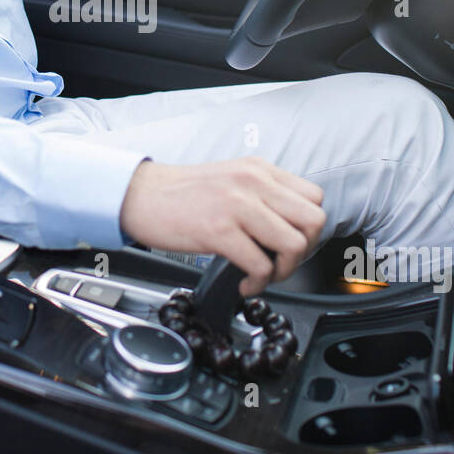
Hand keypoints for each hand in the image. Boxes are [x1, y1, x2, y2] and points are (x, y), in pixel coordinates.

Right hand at [119, 157, 326, 297]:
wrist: (139, 195)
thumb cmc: (180, 194)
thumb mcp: (230, 179)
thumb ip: (261, 194)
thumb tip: (287, 226)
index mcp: (259, 170)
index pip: (315, 198)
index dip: (309, 229)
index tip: (291, 244)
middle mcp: (253, 182)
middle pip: (314, 221)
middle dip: (304, 251)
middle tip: (280, 263)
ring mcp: (237, 205)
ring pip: (294, 244)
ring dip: (283, 270)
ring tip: (262, 276)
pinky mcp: (219, 230)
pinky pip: (260, 265)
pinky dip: (257, 284)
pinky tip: (243, 284)